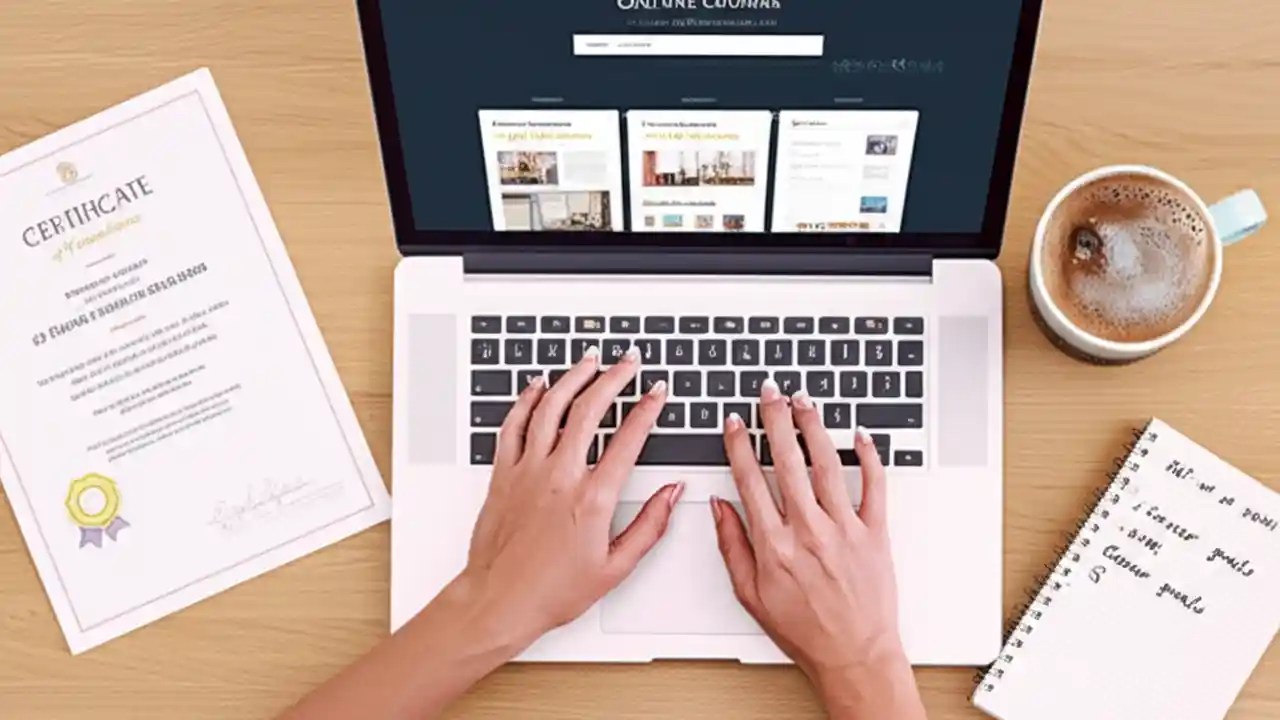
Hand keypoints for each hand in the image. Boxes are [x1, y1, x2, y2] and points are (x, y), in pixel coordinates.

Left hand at [457, 346, 680, 647]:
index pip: (628, 438)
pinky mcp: (503, 474)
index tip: (656, 392)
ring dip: (573, 378)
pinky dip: (527, 399)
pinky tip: (538, 386)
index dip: (647, 408)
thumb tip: (671, 493)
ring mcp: (528, 470)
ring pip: (551, 407)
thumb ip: (650, 525)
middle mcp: (559, 476)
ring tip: (589, 362)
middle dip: (614, 378)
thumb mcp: (616, 567)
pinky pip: (514, 424)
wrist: (499, 600)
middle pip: (589, 409)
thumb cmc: (552, 591)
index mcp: (592, 498)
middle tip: (628, 363)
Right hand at [713, 380, 925, 719]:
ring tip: (803, 401)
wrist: (854, 654)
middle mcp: (808, 531)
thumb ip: (732, 546)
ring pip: (827, 464)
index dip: (739, 445)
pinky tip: (859, 435)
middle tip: (768, 393)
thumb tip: (720, 506)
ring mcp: (844, 529)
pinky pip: (874, 486)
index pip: (750, 480)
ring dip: (813, 427)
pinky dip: (869, 456)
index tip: (734, 423)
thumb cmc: (804, 630)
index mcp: (773, 544)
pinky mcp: (874, 533)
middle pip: (787, 461)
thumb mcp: (750, 594)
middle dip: (775, 420)